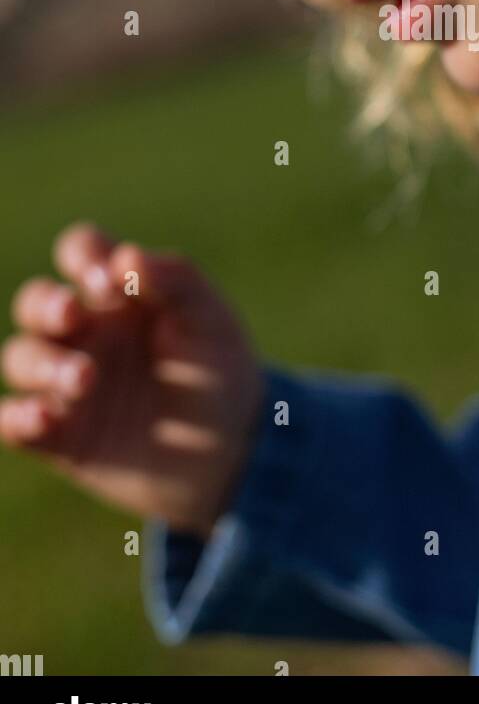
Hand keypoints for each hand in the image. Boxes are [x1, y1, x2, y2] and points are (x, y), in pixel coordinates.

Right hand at [0, 223, 264, 538]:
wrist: (232, 450)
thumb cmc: (220, 369)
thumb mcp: (210, 319)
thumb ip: (175, 280)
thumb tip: (126, 256)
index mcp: (118, 292)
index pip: (80, 252)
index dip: (82, 256)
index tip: (109, 279)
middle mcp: (85, 331)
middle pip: (35, 302)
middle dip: (46, 305)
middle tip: (73, 315)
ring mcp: (67, 382)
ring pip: (21, 358)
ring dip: (42, 362)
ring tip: (84, 379)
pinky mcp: (61, 435)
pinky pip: (13, 421)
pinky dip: (18, 416)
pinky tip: (44, 417)